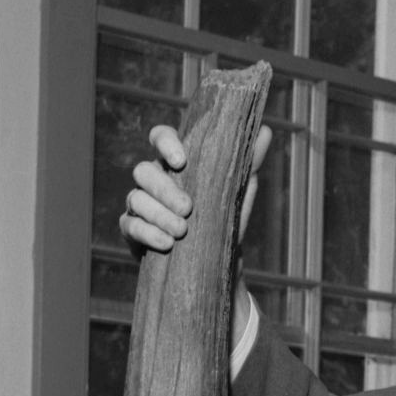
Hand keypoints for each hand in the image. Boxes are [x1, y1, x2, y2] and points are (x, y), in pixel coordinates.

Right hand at [119, 123, 271, 336]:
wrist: (216, 265)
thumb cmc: (224, 221)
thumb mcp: (238, 194)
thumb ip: (249, 163)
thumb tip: (266, 130)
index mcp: (175, 164)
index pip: (160, 137)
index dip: (166, 143)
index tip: (182, 160)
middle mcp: (154, 180)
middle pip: (143, 170)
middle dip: (164, 189)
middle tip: (188, 209)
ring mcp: (140, 204)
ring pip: (136, 198)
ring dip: (158, 214)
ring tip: (182, 231)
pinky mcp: (133, 230)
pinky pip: (129, 225)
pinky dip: (147, 233)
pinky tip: (167, 244)